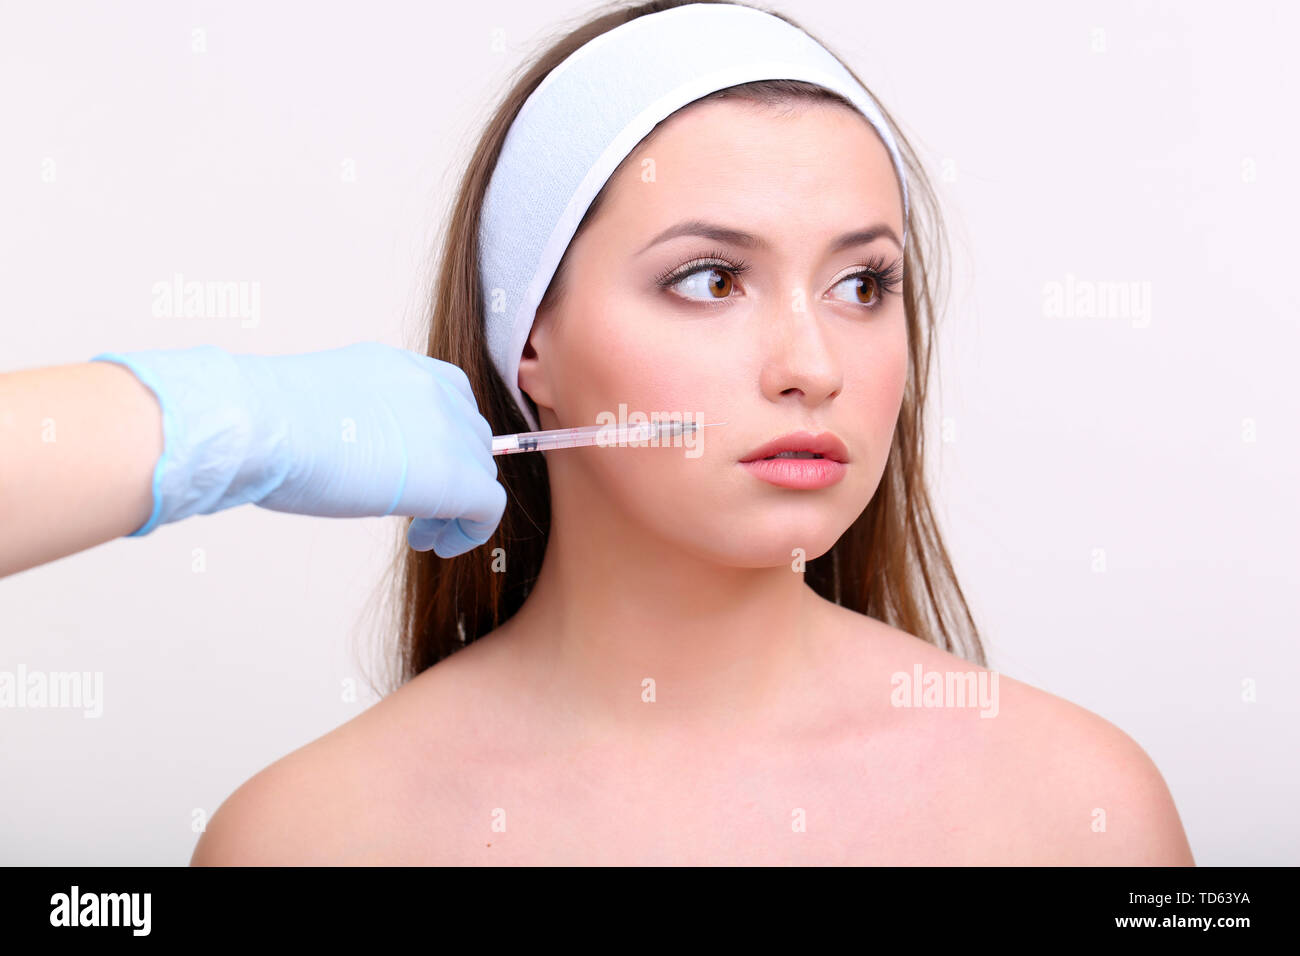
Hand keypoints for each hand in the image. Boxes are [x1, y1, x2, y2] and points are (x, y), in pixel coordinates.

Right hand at [90, 342, 505, 557]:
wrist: (260, 424)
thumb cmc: (266, 420)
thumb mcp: (324, 403)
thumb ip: (358, 419)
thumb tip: (351, 447)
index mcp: (402, 367)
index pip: (450, 401)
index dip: (442, 442)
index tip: (412, 472)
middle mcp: (434, 389)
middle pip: (470, 439)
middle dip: (451, 476)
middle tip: (416, 512)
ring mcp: (449, 430)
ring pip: (480, 473)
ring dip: (456, 507)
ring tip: (422, 535)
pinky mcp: (456, 477)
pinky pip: (489, 509)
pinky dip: (471, 532)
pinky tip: (438, 547)